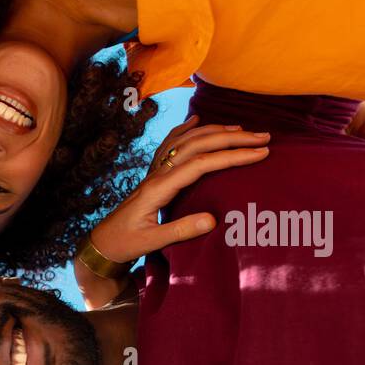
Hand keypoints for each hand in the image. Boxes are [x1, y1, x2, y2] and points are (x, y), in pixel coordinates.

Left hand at [90, 115, 269, 264]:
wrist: (101, 243)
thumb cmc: (124, 244)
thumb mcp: (151, 243)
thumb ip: (180, 231)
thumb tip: (213, 220)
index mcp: (159, 188)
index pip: (202, 164)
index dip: (232, 156)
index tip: (260, 154)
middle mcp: (157, 174)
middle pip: (198, 145)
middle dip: (232, 138)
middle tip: (264, 138)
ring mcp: (154, 172)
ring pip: (187, 141)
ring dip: (215, 132)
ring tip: (243, 130)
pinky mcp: (152, 175)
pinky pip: (170, 145)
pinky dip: (185, 129)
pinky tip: (196, 119)